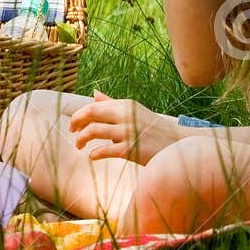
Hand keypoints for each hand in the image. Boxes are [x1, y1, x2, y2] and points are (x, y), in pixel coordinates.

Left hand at [68, 90, 182, 162]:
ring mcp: (128, 132)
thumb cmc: (152, 129)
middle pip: (91, 114)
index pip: (93, 106)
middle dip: (76, 123)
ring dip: (81, 139)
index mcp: (125, 105)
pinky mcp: (131, 149)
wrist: (177, 145)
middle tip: (72, 133)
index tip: (74, 124)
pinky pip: (105, 150)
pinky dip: (94, 154)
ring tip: (79, 146)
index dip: (79, 115)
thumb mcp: (134, 112)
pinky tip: (92, 156)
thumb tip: (94, 93)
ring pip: (94, 131)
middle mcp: (125, 115)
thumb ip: (112, 104)